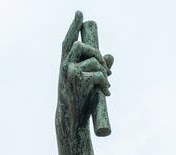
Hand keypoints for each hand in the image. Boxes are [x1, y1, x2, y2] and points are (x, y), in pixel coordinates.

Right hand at [56, 11, 112, 131]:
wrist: (72, 121)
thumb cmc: (79, 103)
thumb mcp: (86, 83)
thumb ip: (98, 69)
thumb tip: (111, 56)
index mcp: (65, 64)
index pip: (68, 41)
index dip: (74, 26)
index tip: (80, 13)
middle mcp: (64, 65)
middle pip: (84, 47)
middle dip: (98, 55)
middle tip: (106, 69)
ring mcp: (70, 71)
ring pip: (95, 61)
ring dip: (105, 73)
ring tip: (106, 86)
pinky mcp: (79, 80)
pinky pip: (99, 74)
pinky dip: (106, 83)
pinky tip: (107, 93)